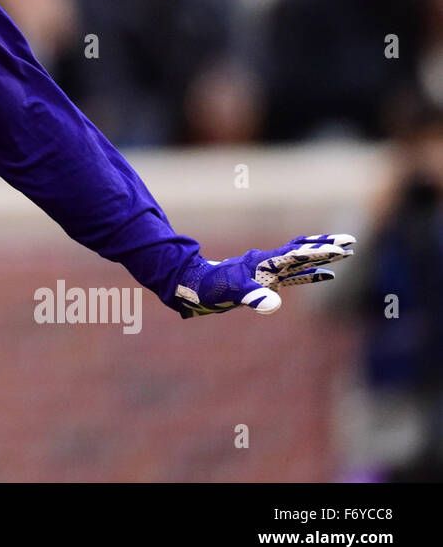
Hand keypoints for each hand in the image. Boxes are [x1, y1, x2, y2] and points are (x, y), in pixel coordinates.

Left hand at [173, 234, 355, 316]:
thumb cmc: (211, 288)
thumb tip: (272, 305)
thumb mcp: (231, 293)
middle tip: (352, 241)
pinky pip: (295, 275)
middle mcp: (268, 261)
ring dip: (322, 256)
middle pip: (303, 250)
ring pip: (301, 260)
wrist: (195, 286)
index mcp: (264, 261)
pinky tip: (327, 276)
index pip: (297, 254)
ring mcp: (268, 270)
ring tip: (346, 251)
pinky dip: (312, 273)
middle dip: (327, 246)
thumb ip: (252, 297)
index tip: (341, 248)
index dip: (319, 251)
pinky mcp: (266, 279)